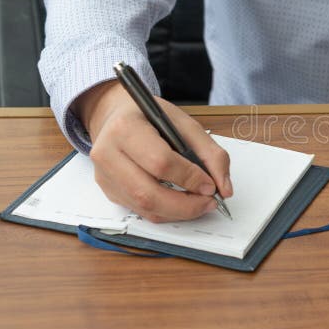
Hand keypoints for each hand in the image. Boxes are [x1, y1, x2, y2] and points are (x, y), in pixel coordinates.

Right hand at [75, 80, 232, 222]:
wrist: (117, 116)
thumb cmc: (150, 118)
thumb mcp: (185, 124)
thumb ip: (210, 154)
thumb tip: (224, 187)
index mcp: (126, 128)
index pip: (160, 161)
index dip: (189, 177)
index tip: (211, 185)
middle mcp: (107, 154)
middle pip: (147, 193)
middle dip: (185, 205)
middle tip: (209, 202)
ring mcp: (104, 176)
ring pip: (144, 208)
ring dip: (178, 212)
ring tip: (199, 203)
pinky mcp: (109, 191)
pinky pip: (141, 211)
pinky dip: (166, 212)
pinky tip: (181, 203)